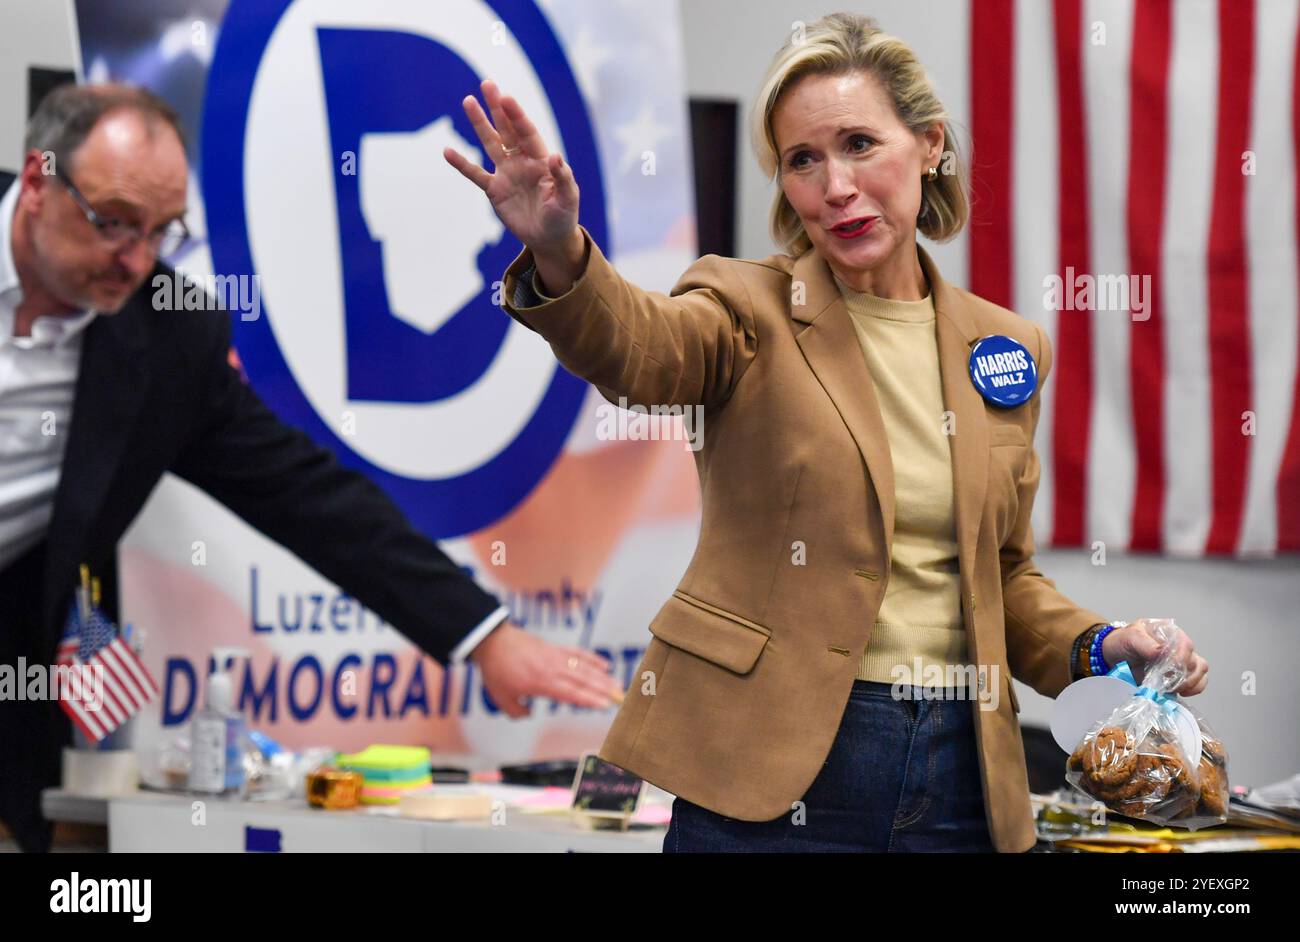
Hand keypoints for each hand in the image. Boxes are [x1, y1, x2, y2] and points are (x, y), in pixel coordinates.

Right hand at [444, 79, 581, 262]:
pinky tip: (447, 151)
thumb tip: (555, 156)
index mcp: (541, 159)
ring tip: (468, 101)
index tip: (506, 97)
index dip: (517, 115)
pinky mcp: (494, 190)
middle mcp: (522, 161)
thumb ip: (563, 177)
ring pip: (490, 143)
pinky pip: (475, 174)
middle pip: (507, 129)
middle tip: (487, 84)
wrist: (549, 238)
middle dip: (497, 107)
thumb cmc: (563, 216)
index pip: (527, 132)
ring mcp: (506, 173)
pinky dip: (462, 164)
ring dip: (479, 124)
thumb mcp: (568, 198)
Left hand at [469, 623, 621, 717]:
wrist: (492, 641)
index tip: (604, 705)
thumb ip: (516, 711)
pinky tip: (605, 665)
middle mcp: (552, 669)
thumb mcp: (501, 698)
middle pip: (583, 680)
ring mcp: (555, 656)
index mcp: (541, 682)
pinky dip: (592, 658)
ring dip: (602, 676)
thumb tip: (528, 713)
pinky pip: (577, 653)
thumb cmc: (497, 670)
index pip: (570, 693)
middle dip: (603, 689)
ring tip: (618, 684)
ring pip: (584, 667)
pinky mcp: (555, 648)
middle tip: (620, 697)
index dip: (589, 700)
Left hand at [1101, 619, 1208, 695]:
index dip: (1181, 658)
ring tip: (1172, 688)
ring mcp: (1182, 662)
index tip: (1171, 668)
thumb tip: (1161, 651)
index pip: (1186, 645)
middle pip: (1195, 661)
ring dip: (1189, 683)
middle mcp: (1179, 647)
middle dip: (1183, 674)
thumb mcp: (1130, 637)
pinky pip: (1198, 683)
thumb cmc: (1122, 643)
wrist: (1113, 657)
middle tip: (1166, 681)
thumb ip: (1145, 643)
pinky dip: (1193, 689)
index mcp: (1170, 633)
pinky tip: (1180, 692)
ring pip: (1200, 672)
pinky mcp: (1180, 677)